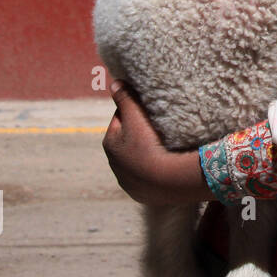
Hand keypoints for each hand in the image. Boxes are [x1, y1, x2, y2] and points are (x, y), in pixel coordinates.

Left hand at [102, 81, 212, 203]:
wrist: (165, 182)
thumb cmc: (148, 145)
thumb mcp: (137, 117)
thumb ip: (126, 98)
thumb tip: (115, 82)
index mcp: (110, 143)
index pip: (120, 119)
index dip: (135, 112)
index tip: (150, 110)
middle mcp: (114, 163)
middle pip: (129, 141)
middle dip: (141, 133)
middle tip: (160, 127)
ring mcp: (127, 181)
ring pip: (137, 160)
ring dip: (147, 153)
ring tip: (166, 147)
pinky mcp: (141, 193)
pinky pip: (147, 177)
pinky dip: (154, 170)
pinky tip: (166, 165)